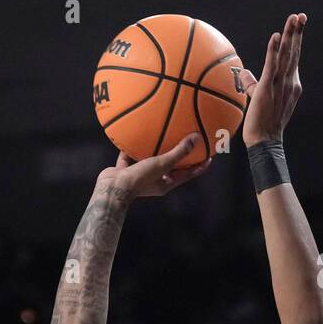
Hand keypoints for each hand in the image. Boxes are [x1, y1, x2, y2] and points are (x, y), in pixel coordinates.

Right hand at [97, 133, 211, 200]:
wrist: (113, 188)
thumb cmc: (140, 179)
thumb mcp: (163, 164)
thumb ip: (179, 152)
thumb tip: (196, 138)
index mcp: (166, 183)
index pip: (188, 174)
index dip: (200, 165)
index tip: (209, 155)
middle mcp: (154, 180)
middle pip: (171, 167)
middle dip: (179, 156)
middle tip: (188, 141)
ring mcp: (140, 176)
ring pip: (150, 161)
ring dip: (155, 151)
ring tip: (161, 136)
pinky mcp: (126, 170)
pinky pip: (131, 156)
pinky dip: (133, 147)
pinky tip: (134, 134)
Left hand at [241, 12, 305, 146]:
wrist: (264, 140)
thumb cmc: (262, 122)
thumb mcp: (259, 98)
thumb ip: (253, 84)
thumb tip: (244, 73)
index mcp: (291, 83)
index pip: (294, 58)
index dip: (296, 41)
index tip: (298, 25)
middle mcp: (289, 82)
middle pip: (294, 52)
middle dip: (298, 33)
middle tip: (300, 15)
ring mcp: (280, 85)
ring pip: (287, 56)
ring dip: (290, 36)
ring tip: (293, 19)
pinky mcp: (268, 88)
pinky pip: (271, 66)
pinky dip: (274, 51)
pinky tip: (276, 36)